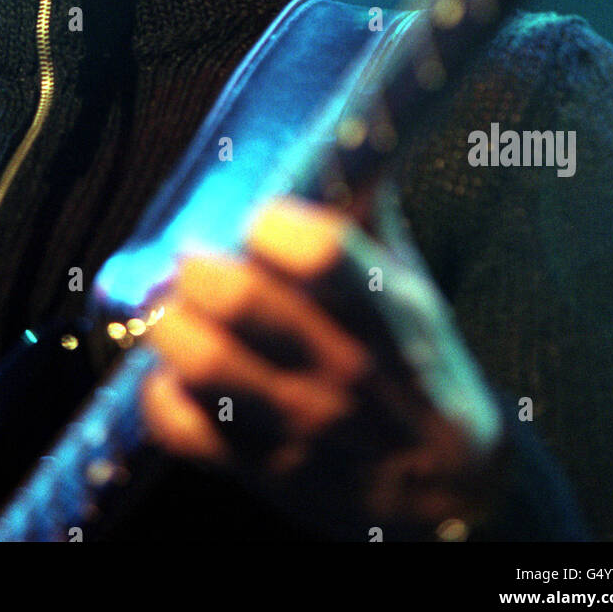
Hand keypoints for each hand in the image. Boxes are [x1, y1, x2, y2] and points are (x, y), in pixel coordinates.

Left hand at [140, 191, 505, 538]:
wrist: (450, 490)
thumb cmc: (417, 363)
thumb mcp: (412, 286)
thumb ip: (368, 213)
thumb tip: (342, 121)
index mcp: (387, 311)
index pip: (317, 253)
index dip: (272, 225)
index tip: (260, 222)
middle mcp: (345, 370)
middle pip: (239, 302)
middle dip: (198, 267)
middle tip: (191, 258)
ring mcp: (303, 428)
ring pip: (202, 363)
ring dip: (170, 324)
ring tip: (173, 307)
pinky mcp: (265, 474)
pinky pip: (182, 428)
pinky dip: (162, 391)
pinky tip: (175, 372)